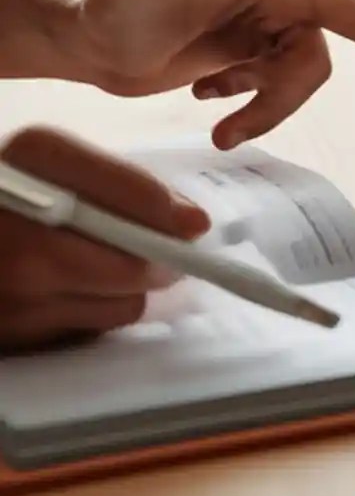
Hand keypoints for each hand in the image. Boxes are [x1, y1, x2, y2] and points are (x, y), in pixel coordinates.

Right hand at [0, 127, 209, 352]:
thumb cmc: (6, 196)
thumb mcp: (51, 165)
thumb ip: (124, 185)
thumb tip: (193, 224)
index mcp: (30, 160)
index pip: (127, 191)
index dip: (168, 212)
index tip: (194, 225)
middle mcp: (17, 229)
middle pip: (134, 263)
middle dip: (159, 260)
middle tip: (163, 254)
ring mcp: (10, 291)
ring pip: (123, 303)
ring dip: (128, 290)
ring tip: (99, 268)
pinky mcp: (10, 336)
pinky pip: (90, 328)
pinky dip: (93, 312)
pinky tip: (67, 291)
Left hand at [69, 0, 354, 148]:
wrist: (88, 38)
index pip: (354, 12)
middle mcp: (282, 2)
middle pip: (317, 64)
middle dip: (278, 98)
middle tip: (226, 114)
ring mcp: (269, 32)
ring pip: (299, 86)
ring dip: (260, 109)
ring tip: (212, 113)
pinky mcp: (254, 60)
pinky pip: (277, 96)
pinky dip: (245, 107)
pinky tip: (207, 96)